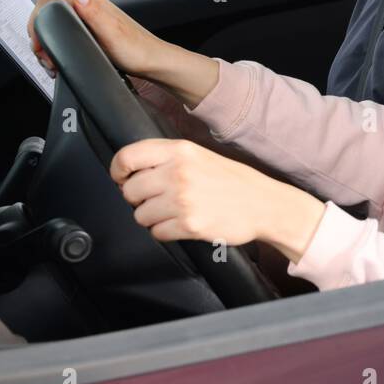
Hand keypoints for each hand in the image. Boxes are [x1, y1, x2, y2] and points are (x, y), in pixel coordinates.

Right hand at [28, 0, 217, 106]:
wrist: (153, 64)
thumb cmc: (137, 52)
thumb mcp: (111, 34)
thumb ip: (94, 12)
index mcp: (91, 2)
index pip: (48, 2)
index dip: (37, 23)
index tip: (39, 44)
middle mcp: (90, 6)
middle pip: (49, 14)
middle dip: (41, 35)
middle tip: (47, 57)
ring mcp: (91, 18)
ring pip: (57, 24)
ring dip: (49, 43)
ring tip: (53, 60)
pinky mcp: (93, 30)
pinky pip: (67, 32)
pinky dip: (60, 45)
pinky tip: (64, 58)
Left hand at [110, 138, 325, 260]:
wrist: (265, 204)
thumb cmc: (233, 181)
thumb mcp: (200, 155)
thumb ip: (168, 158)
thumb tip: (132, 171)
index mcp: (180, 151)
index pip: (127, 157)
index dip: (118, 171)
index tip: (121, 179)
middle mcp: (178, 173)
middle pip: (129, 190)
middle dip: (138, 199)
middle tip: (156, 199)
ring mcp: (183, 200)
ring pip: (140, 214)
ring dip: (152, 217)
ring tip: (173, 212)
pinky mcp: (189, 225)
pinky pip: (157, 232)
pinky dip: (165, 231)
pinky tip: (182, 223)